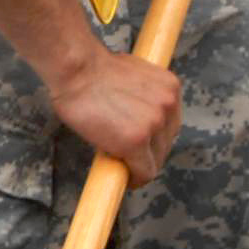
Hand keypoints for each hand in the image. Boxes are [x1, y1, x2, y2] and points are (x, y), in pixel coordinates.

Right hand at [41, 43, 183, 184]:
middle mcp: (168, 106)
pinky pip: (144, 172)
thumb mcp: (133, 76)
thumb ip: (144, 96)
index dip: (156, 138)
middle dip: (148, 153)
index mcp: (170, 88)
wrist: (76, 69)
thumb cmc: (93, 69)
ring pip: (156, 161)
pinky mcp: (136, 141)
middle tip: (129, 158)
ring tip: (121, 163)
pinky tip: (126, 179)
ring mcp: (154, 124)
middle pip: (166, 144)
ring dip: (140, 165)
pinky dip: (135, 179)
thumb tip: (139, 114)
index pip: (171, 124)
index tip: (145, 146)